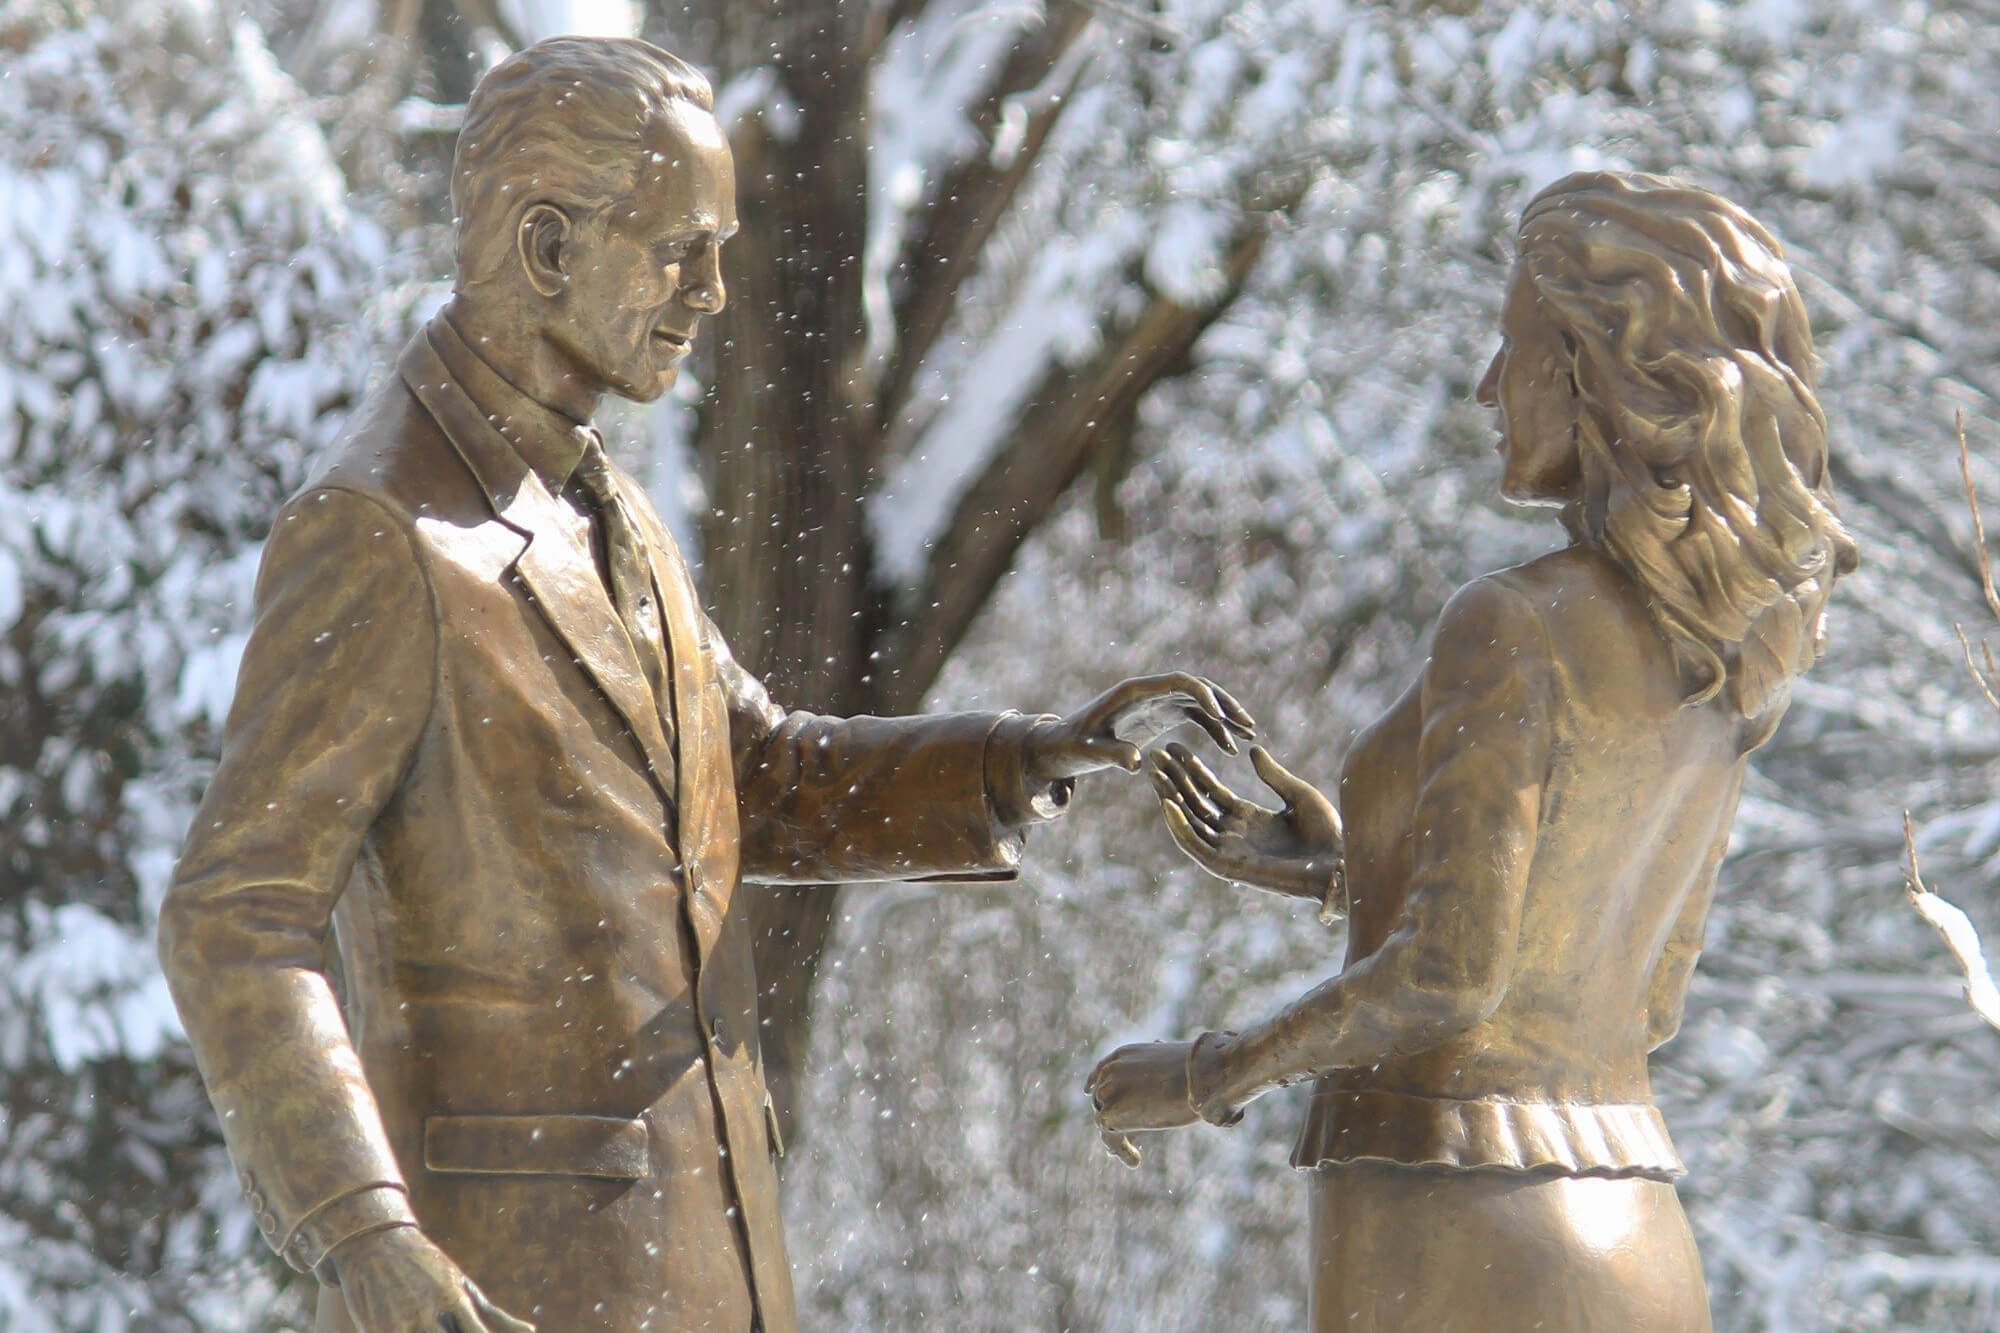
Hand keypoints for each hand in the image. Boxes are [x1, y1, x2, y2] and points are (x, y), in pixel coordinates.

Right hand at [331, 1226, 535, 1332]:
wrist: (375, 1245)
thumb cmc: (428, 1267)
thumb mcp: (462, 1285)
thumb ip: (496, 1315)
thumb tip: (531, 1331)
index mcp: (453, 1299)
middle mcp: (428, 1312)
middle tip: (455, 1330)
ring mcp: (400, 1324)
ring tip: (441, 1328)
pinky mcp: (378, 1330)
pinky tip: (416, 1331)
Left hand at [1027, 674, 1254, 783]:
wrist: (1061, 747)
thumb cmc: (1071, 747)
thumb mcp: (1088, 752)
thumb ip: (1112, 755)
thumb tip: (1137, 763)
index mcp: (1134, 692)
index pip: (1177, 682)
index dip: (1202, 694)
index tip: (1221, 718)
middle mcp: (1149, 692)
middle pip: (1196, 688)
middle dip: (1224, 704)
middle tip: (1248, 726)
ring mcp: (1157, 704)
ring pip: (1201, 702)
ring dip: (1226, 716)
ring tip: (1250, 735)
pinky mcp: (1160, 718)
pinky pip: (1195, 718)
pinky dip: (1214, 730)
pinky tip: (1230, 750)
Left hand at [1087, 1040, 1200, 1165]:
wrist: (1199, 1077)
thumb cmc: (1196, 1070)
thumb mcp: (1171, 1058)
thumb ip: (1157, 1059)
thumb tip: (1158, 1046)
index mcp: (1123, 1055)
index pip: (1102, 1071)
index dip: (1096, 1084)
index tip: (1089, 1093)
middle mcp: (1110, 1070)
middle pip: (1102, 1097)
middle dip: (1109, 1116)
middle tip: (1115, 1140)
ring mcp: (1108, 1091)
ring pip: (1104, 1119)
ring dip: (1115, 1139)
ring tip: (1134, 1157)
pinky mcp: (1110, 1113)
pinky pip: (1109, 1136)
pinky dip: (1121, 1150)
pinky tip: (1136, 1161)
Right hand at [1149, 743, 1344, 913]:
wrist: (1340, 862)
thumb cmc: (1329, 833)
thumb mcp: (1298, 795)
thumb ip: (1273, 775)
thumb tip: (1253, 751)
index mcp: (1251, 818)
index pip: (1212, 792)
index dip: (1194, 770)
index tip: (1176, 748)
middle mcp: (1236, 835)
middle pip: (1196, 804)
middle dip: (1175, 779)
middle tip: (1156, 754)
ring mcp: (1231, 851)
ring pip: (1191, 822)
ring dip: (1170, 798)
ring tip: (1154, 773)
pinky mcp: (1229, 867)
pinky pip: (1196, 846)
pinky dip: (1179, 826)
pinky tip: (1166, 803)